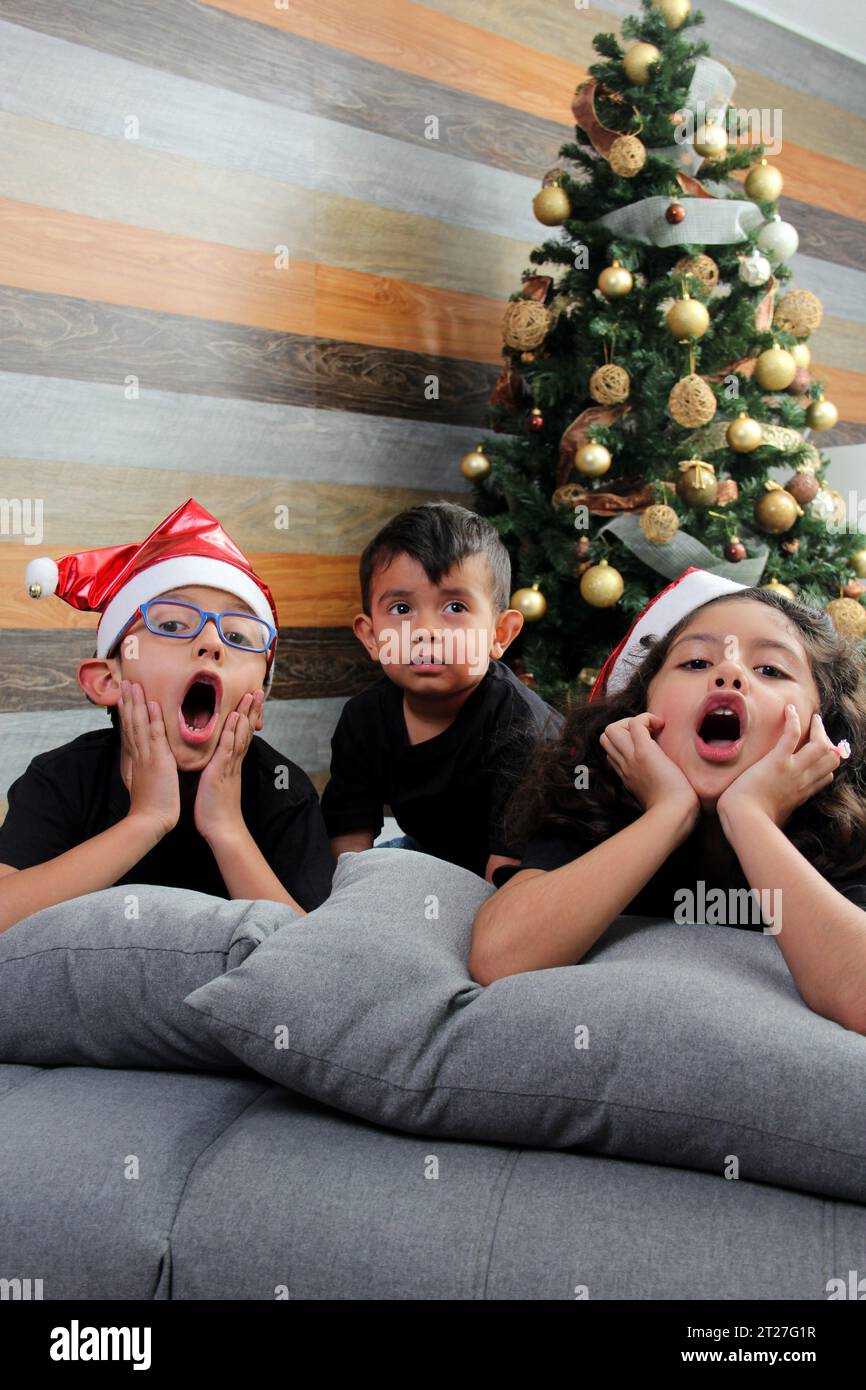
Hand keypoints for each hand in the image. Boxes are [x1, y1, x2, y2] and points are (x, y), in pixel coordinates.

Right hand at [117, 679, 179, 837]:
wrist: (149, 820)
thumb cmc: (151, 806)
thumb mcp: (143, 782)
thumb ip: (141, 769)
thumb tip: (139, 761)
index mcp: (134, 759)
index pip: (129, 731)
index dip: (126, 713)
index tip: (123, 697)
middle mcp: (137, 754)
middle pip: (130, 723)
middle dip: (128, 702)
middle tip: (125, 682)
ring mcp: (146, 756)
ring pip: (139, 724)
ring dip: (136, 703)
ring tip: (134, 685)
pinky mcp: (157, 760)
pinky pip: (154, 735)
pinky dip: (152, 718)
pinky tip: (151, 703)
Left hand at [193, 690, 263, 842]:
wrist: (223, 830)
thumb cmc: (215, 812)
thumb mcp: (215, 785)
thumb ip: (215, 771)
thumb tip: (209, 762)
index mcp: (231, 764)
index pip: (241, 736)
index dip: (246, 718)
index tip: (250, 702)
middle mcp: (234, 762)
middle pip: (245, 731)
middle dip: (252, 710)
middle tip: (257, 691)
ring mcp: (229, 766)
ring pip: (240, 735)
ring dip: (246, 714)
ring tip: (251, 696)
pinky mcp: (221, 771)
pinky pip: (228, 747)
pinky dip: (233, 731)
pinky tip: (236, 717)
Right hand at [599, 711, 699, 833]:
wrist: (673, 813)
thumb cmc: (672, 808)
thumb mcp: (653, 795)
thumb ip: (651, 783)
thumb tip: (662, 772)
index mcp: (626, 775)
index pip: (612, 752)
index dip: (625, 743)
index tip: (646, 746)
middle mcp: (624, 765)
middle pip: (605, 737)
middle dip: (623, 728)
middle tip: (648, 734)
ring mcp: (631, 757)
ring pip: (612, 728)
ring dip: (632, 722)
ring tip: (652, 730)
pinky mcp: (644, 751)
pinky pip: (634, 723)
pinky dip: (647, 719)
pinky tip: (661, 727)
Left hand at [717, 704, 844, 830]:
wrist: (744, 821)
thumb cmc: (751, 823)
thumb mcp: (774, 819)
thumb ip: (778, 812)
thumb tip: (772, 815)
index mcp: (802, 795)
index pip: (826, 776)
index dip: (826, 764)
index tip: (820, 754)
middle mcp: (803, 781)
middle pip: (831, 759)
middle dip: (829, 742)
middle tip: (818, 730)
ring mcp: (792, 770)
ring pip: (820, 745)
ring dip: (818, 728)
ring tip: (812, 718)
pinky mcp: (777, 761)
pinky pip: (792, 735)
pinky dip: (793, 720)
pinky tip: (789, 709)